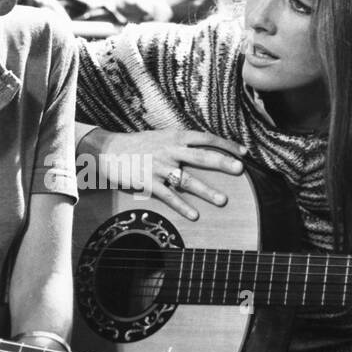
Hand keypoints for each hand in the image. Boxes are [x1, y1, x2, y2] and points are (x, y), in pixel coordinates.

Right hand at [85, 127, 246, 219]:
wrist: (109, 151)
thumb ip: (181, 141)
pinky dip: (182, 206)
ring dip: (207, 191)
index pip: (205, 138)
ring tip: (223, 200)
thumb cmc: (138, 144)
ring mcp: (159, 167)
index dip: (225, 144)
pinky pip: (169, 196)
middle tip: (239, 170)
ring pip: (187, 180)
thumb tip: (203, 146)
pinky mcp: (149, 183)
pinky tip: (195, 215)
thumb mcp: (161, 136)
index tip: (242, 151)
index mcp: (174, 136)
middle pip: (201, 156)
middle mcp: (170, 150)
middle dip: (222, 162)